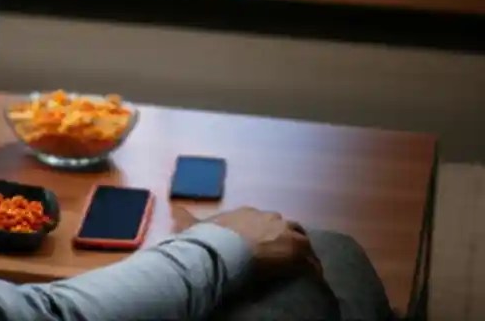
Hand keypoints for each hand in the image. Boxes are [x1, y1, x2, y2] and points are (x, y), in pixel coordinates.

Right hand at [174, 206, 321, 279]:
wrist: (223, 250)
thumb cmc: (209, 239)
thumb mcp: (195, 226)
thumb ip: (186, 217)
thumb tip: (172, 208)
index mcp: (247, 213)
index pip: (262, 219)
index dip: (264, 230)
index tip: (263, 241)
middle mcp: (267, 217)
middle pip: (286, 225)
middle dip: (287, 236)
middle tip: (286, 252)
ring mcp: (283, 232)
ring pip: (302, 239)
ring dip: (303, 251)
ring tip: (304, 265)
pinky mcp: (294, 250)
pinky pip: (309, 260)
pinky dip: (312, 267)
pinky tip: (312, 277)